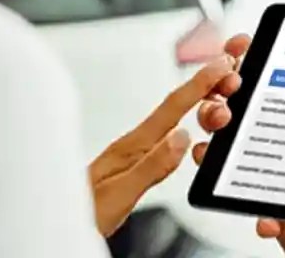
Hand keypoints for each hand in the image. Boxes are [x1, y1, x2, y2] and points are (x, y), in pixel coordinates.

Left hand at [89, 33, 251, 235]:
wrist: (52, 220)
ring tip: (220, 95)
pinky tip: (191, 121)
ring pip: (173, 118)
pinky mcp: (134, 162)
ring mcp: (133, 152)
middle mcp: (134, 144)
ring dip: (198, 102)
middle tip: (232, 74)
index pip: (173, 107)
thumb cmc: (82, 212)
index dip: (201, 83)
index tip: (223, 63)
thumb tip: (182, 137)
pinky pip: (166, 133)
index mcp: (132, 147)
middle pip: (176, 106)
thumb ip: (151, 166)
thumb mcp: (120, 195)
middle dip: (206, 86)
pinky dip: (185, 120)